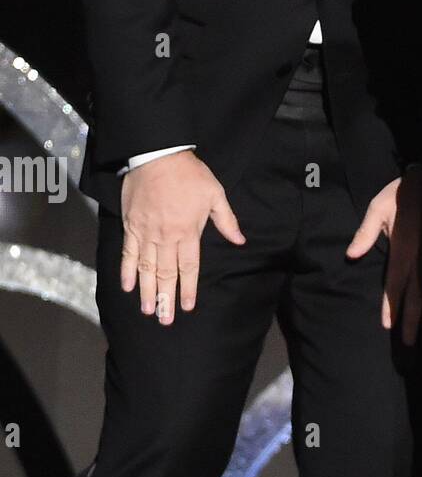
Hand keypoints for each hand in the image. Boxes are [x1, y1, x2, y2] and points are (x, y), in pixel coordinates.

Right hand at [120, 150, 244, 323]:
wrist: (158, 155)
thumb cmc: (190, 174)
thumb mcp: (215, 194)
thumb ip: (226, 220)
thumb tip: (240, 241)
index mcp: (189, 231)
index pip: (189, 267)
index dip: (188, 288)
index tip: (187, 307)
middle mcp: (166, 237)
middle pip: (166, 273)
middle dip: (166, 298)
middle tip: (165, 320)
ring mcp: (146, 233)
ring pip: (145, 268)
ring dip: (146, 291)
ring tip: (148, 310)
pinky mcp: (131, 226)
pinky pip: (128, 253)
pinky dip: (126, 271)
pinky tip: (126, 287)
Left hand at [346, 166, 421, 345]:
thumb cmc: (407, 192)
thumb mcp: (380, 206)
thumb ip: (366, 232)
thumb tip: (350, 255)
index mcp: (403, 251)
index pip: (394, 286)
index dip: (391, 307)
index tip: (389, 326)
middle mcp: (421, 261)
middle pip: (415, 297)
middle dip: (411, 321)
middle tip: (408, 343)